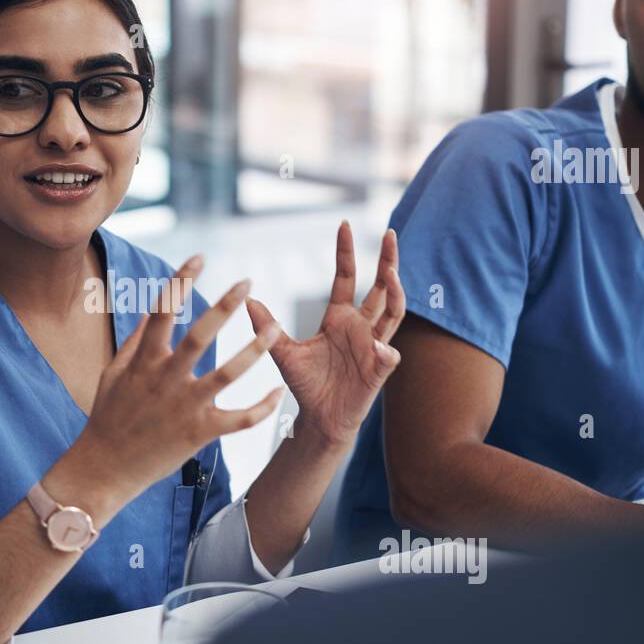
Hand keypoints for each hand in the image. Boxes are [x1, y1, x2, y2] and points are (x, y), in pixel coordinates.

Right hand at [52, 256, 283, 512]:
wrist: (104, 468)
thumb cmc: (108, 417)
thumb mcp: (112, 373)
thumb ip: (134, 341)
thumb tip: (152, 310)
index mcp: (144, 361)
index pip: (161, 310)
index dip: (179, 281)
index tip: (198, 257)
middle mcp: (165, 380)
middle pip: (200, 336)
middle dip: (224, 306)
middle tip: (247, 281)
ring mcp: (184, 407)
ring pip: (227, 374)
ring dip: (254, 350)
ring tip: (275, 329)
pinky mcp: (200, 433)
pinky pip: (239, 419)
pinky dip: (262, 407)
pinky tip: (278, 392)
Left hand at [246, 221, 404, 447]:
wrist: (319, 420)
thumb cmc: (306, 385)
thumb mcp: (283, 353)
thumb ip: (268, 327)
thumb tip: (247, 299)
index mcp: (339, 317)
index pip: (347, 277)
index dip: (346, 252)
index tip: (344, 224)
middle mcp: (361, 327)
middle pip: (381, 287)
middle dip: (388, 260)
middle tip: (390, 233)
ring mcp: (374, 347)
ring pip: (393, 314)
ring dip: (396, 294)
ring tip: (392, 275)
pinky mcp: (378, 371)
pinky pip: (388, 356)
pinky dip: (386, 351)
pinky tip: (379, 347)